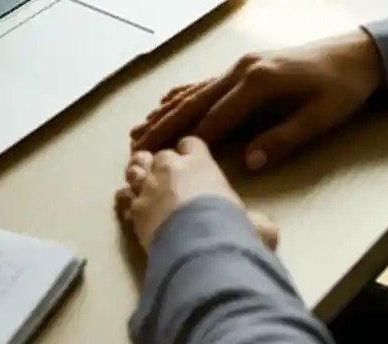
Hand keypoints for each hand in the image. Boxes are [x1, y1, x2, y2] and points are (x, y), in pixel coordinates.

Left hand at [114, 137, 277, 249]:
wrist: (198, 244)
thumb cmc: (231, 227)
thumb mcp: (257, 225)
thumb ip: (255, 221)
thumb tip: (263, 228)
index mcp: (201, 163)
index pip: (191, 143)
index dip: (190, 150)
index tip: (190, 158)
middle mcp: (170, 169)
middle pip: (158, 155)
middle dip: (159, 162)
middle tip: (162, 173)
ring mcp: (148, 188)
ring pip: (135, 170)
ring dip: (138, 174)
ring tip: (139, 180)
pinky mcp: (132, 210)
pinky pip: (124, 197)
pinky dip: (125, 199)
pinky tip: (126, 202)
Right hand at [130, 30, 384, 170]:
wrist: (356, 54)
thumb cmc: (343, 89)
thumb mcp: (321, 118)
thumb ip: (284, 140)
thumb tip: (250, 163)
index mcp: (259, 83)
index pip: (217, 118)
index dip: (191, 141)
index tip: (166, 162)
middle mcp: (242, 70)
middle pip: (194, 103)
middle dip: (163, 127)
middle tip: (136, 148)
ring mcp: (240, 66)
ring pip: (194, 92)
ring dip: (165, 112)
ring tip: (138, 130)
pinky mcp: (244, 66)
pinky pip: (205, 83)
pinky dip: (181, 95)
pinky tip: (165, 102)